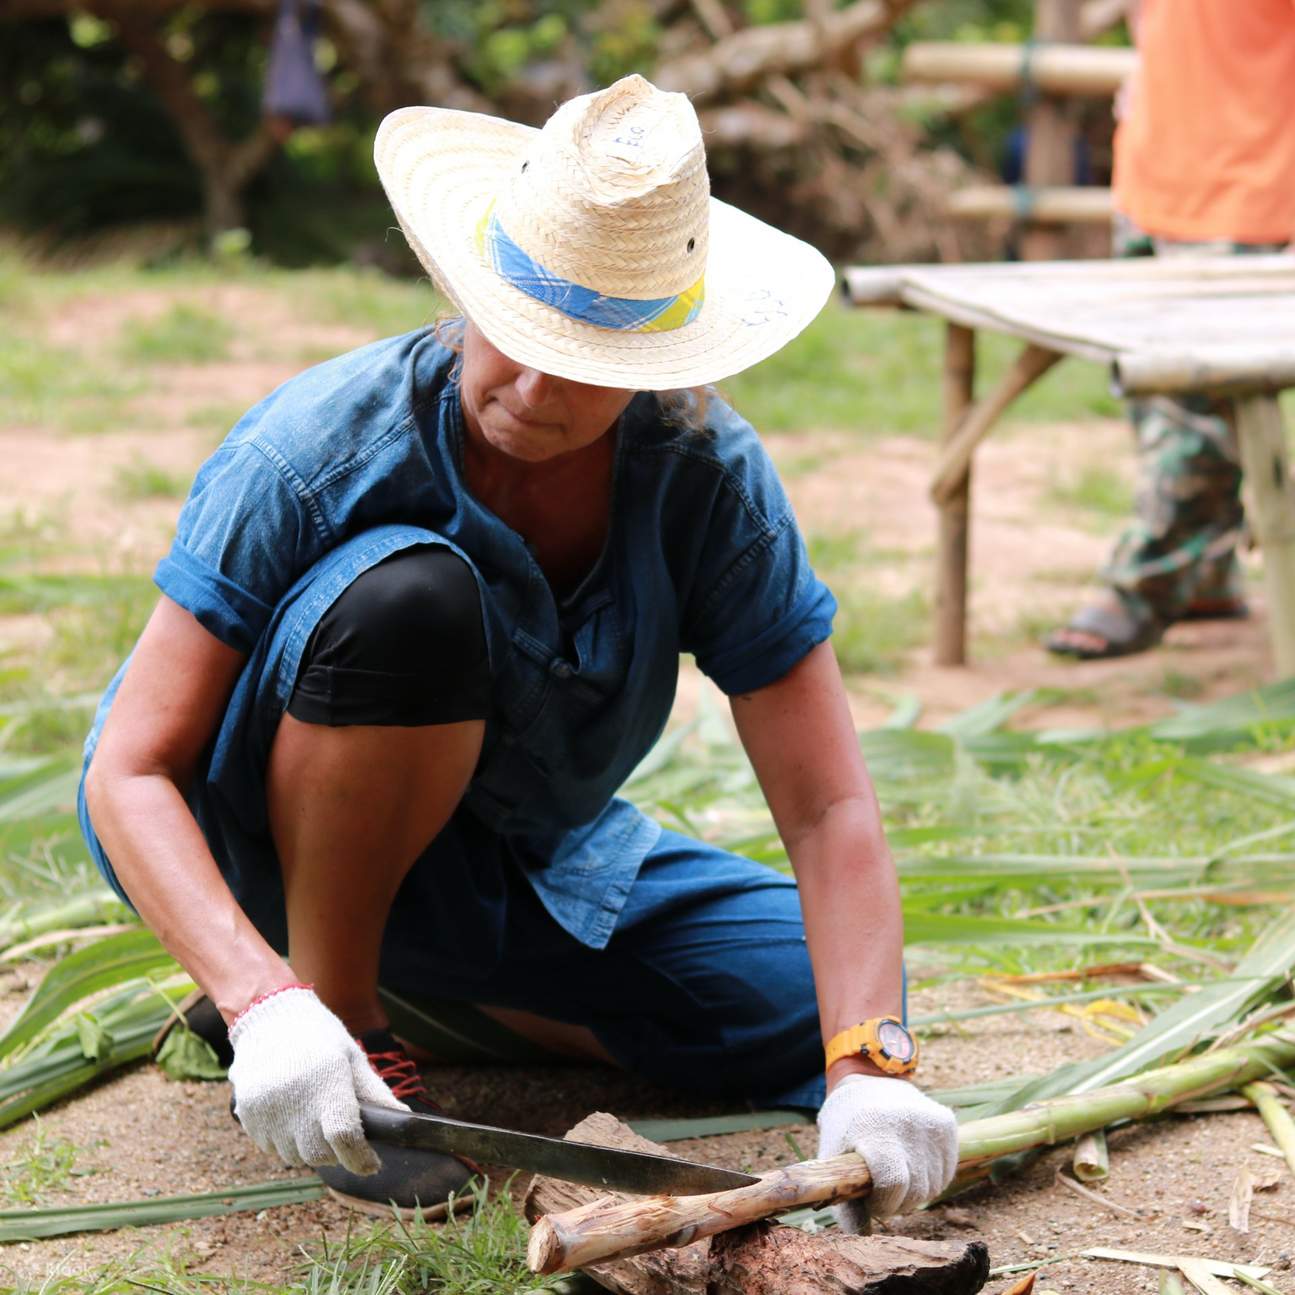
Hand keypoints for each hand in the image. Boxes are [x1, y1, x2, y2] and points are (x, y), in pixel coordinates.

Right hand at [228, 985, 405, 1173]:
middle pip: (320, 1154)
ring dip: (310, 1149)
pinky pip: (271, 1148)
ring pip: (295, 1156)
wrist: (269, 1019)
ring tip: (314, 1118)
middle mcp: (294, 1098)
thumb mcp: (352, 1057)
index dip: (360, 1158)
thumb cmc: (320, 1037)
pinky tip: (291, 1115)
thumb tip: (404, 1118)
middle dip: (337, 1153)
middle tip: (342, 1133)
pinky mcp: (246, 1116)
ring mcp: (266, 1109)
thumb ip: (375, 1092)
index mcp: (327, 1079)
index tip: (372, 1164)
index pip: (344, 1136)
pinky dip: (286, 1142)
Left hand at [816, 1073, 958, 1225]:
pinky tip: (912, 1162)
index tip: (871, 1200)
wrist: (869, 1082)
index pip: (893, 1184)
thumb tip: (860, 1237)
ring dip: (915, 1191)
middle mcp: (908, 1122)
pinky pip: (946, 1173)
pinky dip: (930, 1177)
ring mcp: (931, 1122)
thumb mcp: (832, 1156)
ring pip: (934, 1187)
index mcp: (875, 1128)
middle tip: (881, 1187)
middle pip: (915, 1191)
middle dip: (897, 1201)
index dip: (882, 1203)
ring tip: (895, 1172)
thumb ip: (843, 1199)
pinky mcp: (947, 1123)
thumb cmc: (846, 1126)